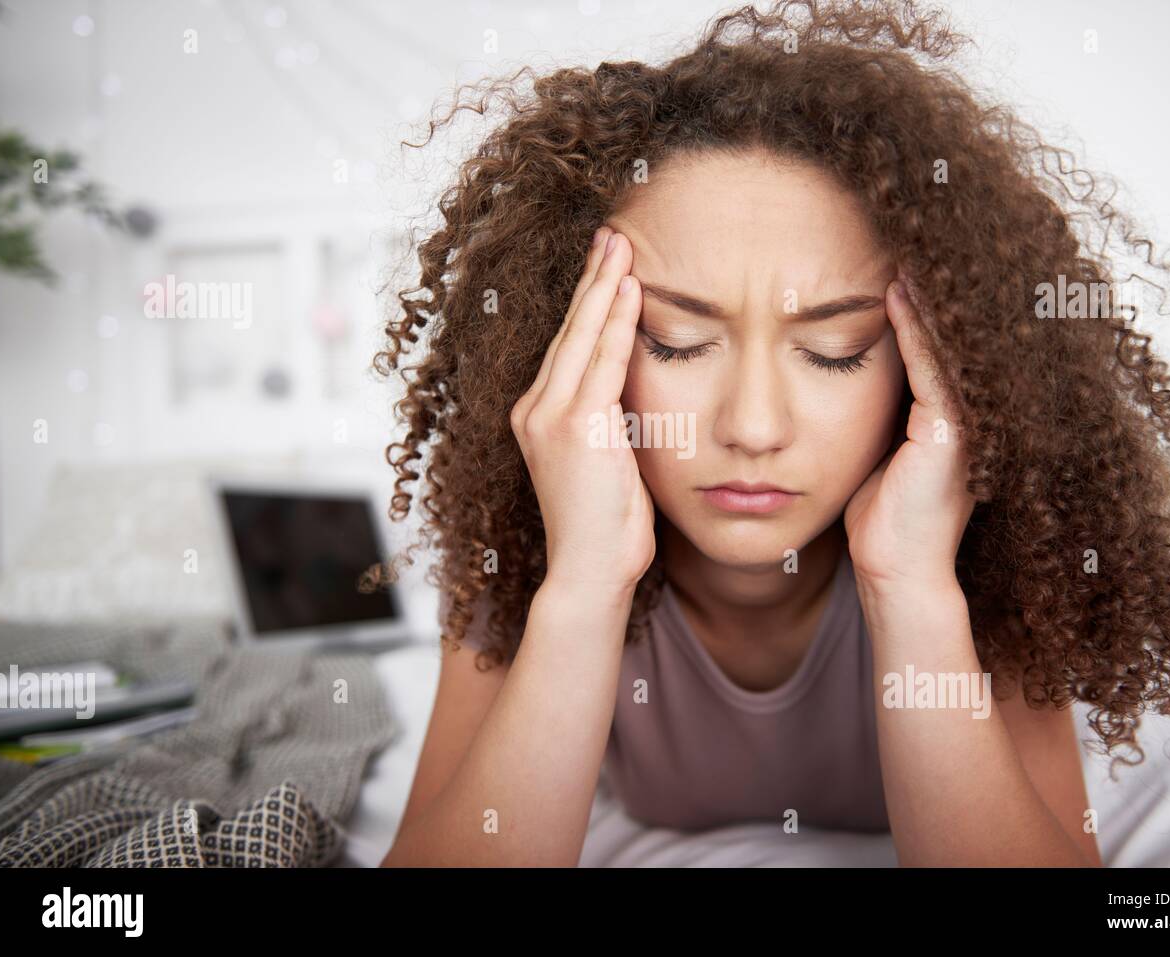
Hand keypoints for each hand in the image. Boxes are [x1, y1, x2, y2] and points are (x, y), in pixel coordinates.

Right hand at [509, 227, 655, 591]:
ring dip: (604, 284)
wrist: (590, 573)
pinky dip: (616, 320)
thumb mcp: (606, 461)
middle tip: (612, 233)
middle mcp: (534, 409)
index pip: (568, 346)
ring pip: (582, 335)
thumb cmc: (606, 527)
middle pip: (569, 329)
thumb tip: (634, 390)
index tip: (606, 265)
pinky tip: (630, 286)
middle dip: (592, 278)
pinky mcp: (574, 427)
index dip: (587, 302)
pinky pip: (601, 361)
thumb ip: (611, 420)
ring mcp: (549, 417)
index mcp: (538, 416)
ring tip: (621, 243)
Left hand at [843, 275, 975, 594]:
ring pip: (944, 339)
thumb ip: (882, 410)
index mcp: (953, 413)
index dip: (921, 299)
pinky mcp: (951, 430)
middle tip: (911, 230)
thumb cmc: (883, 519)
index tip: (898, 253)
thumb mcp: (881, 450)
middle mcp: (969, 410)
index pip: (937, 341)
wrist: (895, 569)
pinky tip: (898, 288)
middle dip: (931, 283)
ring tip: (905, 243)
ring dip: (925, 292)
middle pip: (951, 331)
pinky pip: (931, 364)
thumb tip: (848, 371)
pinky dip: (915, 325)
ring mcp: (966, 419)